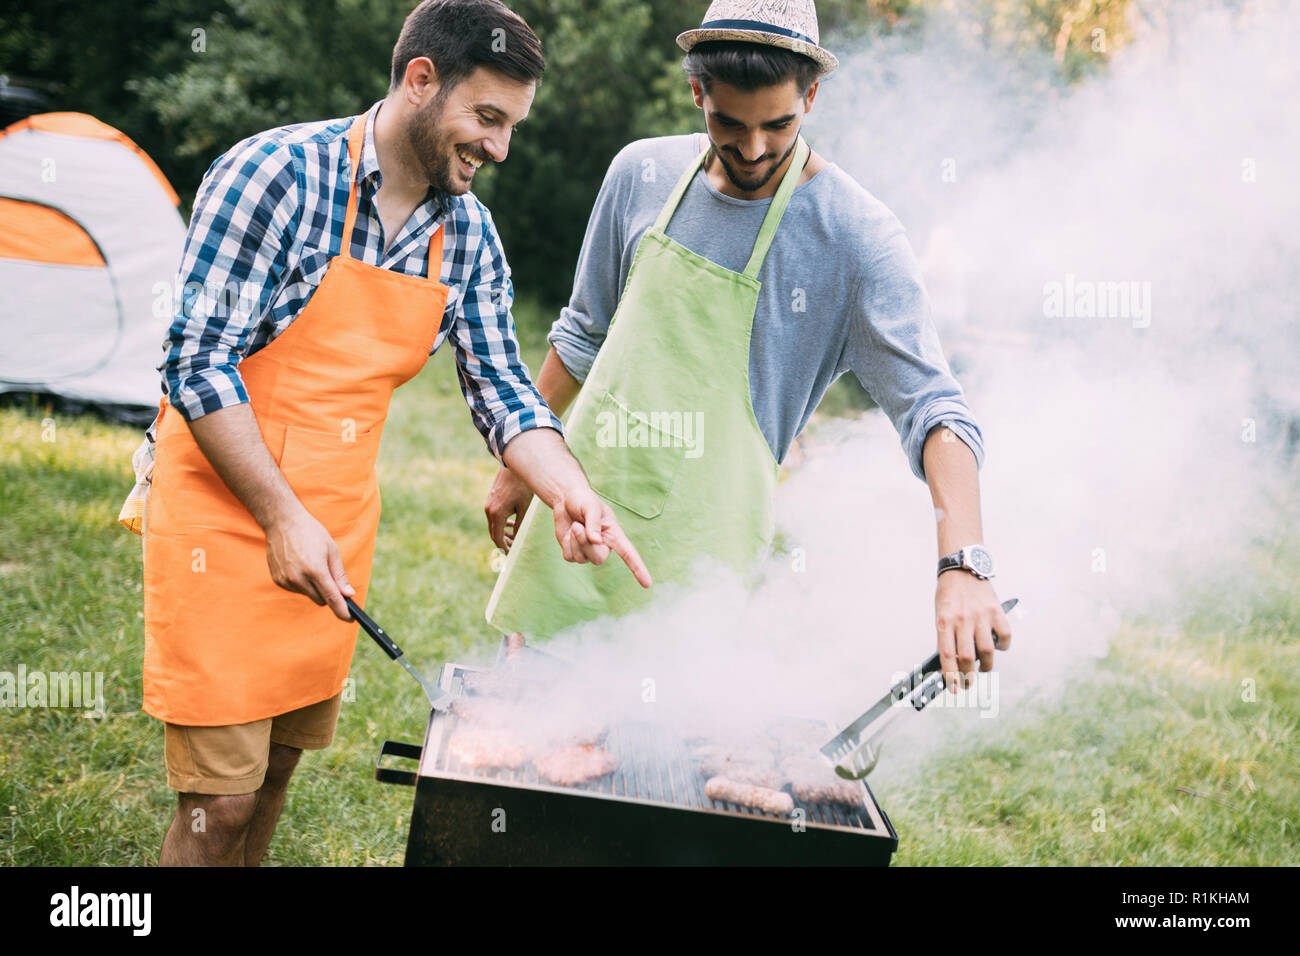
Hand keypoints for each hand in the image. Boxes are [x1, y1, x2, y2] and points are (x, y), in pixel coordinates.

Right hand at [263, 504, 354, 620]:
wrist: (282, 522)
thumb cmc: (311, 533)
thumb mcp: (332, 550)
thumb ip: (339, 575)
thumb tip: (348, 594)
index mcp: (315, 570)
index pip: (331, 598)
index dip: (342, 611)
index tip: (350, 618)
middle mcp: (299, 578)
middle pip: (321, 600)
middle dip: (328, 594)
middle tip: (330, 577)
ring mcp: (286, 580)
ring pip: (308, 595)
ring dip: (314, 587)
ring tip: (310, 564)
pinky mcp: (277, 580)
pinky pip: (296, 589)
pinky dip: (301, 583)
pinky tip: (299, 565)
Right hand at [485, 466, 533, 551]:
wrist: (513, 468)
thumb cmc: (521, 487)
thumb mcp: (524, 508)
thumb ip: (519, 525)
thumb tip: (517, 538)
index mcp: (497, 514)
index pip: (497, 537)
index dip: (504, 548)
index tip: (511, 555)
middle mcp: (489, 511)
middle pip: (494, 533)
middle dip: (504, 542)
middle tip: (514, 548)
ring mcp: (488, 505)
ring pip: (494, 525)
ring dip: (503, 533)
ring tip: (515, 537)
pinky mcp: (490, 501)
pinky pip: (494, 517)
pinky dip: (501, 523)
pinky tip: (512, 524)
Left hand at [552, 485, 652, 587]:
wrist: (566, 499)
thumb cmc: (583, 499)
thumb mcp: (591, 506)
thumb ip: (594, 523)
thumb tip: (595, 541)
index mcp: (614, 534)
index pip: (629, 554)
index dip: (638, 569)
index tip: (647, 584)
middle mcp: (604, 546)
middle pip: (599, 558)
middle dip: (585, 543)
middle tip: (577, 525)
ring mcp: (588, 551)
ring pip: (582, 558)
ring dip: (574, 540)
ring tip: (575, 524)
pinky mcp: (574, 553)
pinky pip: (569, 557)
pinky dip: (566, 544)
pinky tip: (568, 533)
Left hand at [935, 571, 1011, 692]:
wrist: (963, 568)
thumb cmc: (949, 595)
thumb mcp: (940, 614)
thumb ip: (945, 637)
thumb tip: (950, 664)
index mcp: (944, 621)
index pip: (947, 656)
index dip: (951, 676)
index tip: (954, 688)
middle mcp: (963, 620)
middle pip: (968, 658)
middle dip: (968, 676)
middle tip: (968, 682)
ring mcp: (981, 616)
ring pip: (987, 651)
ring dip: (987, 666)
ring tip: (984, 668)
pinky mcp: (996, 611)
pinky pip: (1004, 636)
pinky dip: (1002, 646)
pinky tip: (997, 647)